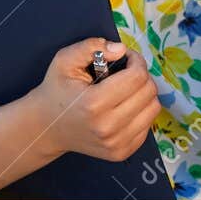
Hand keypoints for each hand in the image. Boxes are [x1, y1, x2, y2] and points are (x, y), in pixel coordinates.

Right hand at [28, 37, 161, 162]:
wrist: (47, 127)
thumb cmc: (57, 91)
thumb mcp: (65, 61)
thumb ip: (91, 47)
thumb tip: (121, 50)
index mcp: (94, 104)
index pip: (137, 77)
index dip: (136, 60)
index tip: (126, 58)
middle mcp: (107, 127)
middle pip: (148, 92)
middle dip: (141, 75)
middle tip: (126, 72)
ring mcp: (116, 144)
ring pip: (153, 108)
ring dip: (144, 93)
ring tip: (126, 89)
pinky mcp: (122, 153)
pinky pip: (148, 124)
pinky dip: (141, 111)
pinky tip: (124, 107)